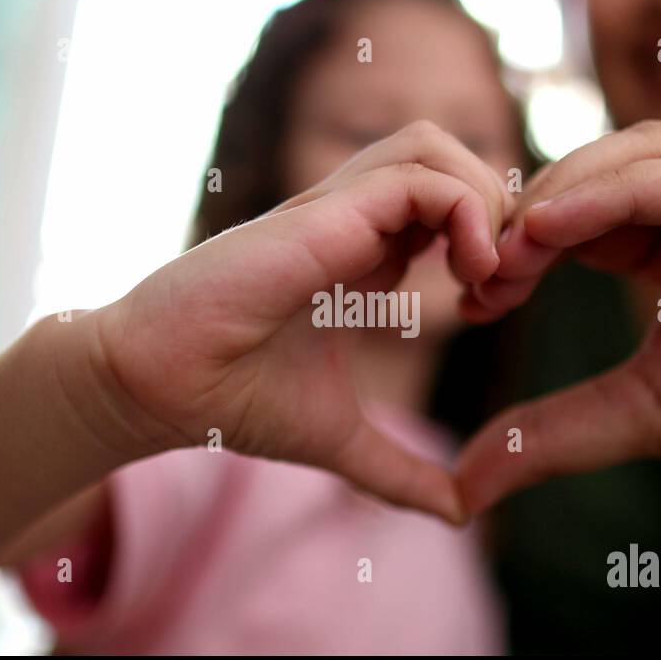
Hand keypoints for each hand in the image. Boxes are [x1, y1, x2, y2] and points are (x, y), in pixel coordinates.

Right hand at [95, 121, 507, 522]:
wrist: (159, 389)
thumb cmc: (234, 400)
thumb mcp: (341, 440)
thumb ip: (399, 471)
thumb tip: (458, 513)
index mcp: (360, 254)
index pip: (447, 202)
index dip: (488, 241)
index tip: (491, 309)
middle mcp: (351, 220)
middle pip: (448, 155)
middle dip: (497, 209)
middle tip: (501, 285)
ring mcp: (334, 210)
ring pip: (434, 145)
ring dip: (482, 200)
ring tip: (485, 274)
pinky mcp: (322, 215)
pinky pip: (418, 177)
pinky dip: (464, 211)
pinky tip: (465, 277)